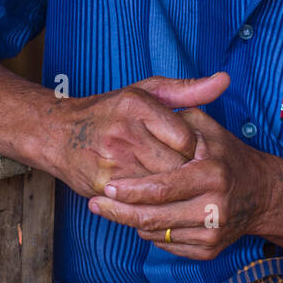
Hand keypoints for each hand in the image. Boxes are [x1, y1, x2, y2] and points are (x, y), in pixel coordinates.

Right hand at [32, 72, 230, 196]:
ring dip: (171, 190)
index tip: (189, 151)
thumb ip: (187, 89)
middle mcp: (123, 131)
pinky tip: (152, 196)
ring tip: (173, 185)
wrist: (58, 134)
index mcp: (136, 104)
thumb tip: (224, 80)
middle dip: (185, 173)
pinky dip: (151, 202)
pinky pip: (140, 202)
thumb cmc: (110, 111)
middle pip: (175, 165)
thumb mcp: (147, 91)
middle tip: (188, 175)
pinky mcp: (103, 185)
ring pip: (160, 186)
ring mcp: (112, 160)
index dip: (192, 149)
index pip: (185, 137)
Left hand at [87, 106, 272, 258]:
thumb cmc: (227, 155)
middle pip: (153, 218)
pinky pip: (166, 244)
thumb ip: (176, 118)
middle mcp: (214, 208)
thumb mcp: (206, 127)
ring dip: (133, 221)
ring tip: (116, 207)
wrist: (261, 193)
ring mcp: (212, 234)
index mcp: (212, 175)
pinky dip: (151, 231)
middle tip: (95, 204)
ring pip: (156, 234)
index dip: (130, 190)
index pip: (161, 189)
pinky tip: (146, 216)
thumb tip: (140, 119)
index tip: (105, 186)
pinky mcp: (209, 251)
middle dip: (119, 212)